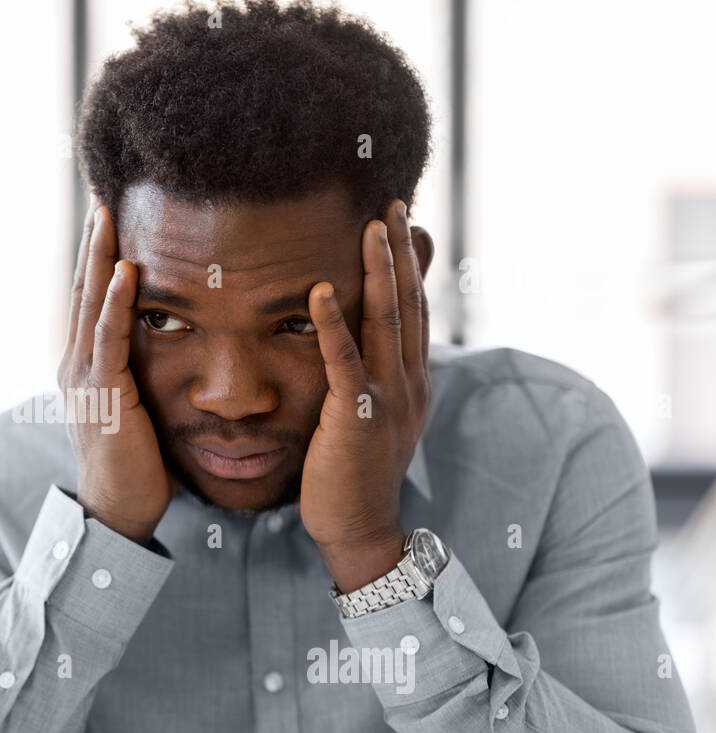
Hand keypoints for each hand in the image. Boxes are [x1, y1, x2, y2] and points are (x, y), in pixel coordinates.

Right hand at [57, 199, 178, 543]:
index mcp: (84, 368)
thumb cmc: (134, 465)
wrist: (116, 509)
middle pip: (82, 291)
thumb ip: (139, 377)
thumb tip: (165, 352)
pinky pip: (109, 338)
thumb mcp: (134, 410)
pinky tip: (125, 270)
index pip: (89, 302)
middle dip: (92, 244)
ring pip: (90, 305)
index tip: (106, 220)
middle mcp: (76, 365)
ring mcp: (85, 378)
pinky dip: (115, 301)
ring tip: (106, 215)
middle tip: (101, 197)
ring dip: (100, 257)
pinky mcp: (103, 392)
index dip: (96, 260)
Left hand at [300, 198, 430, 592]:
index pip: (414, 310)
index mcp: (412, 380)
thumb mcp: (373, 415)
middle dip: (400, 252)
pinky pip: (343, 363)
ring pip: (386, 323)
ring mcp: (388, 400)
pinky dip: (331, 325)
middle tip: (392, 204)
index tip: (402, 220)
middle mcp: (409, 383)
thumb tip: (369, 342)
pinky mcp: (356, 419)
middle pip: (407, 304)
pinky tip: (317, 292)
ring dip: (379, 272)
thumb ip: (373, 374)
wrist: (359, 528)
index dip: (410, 263)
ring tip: (371, 228)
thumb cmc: (354, 472)